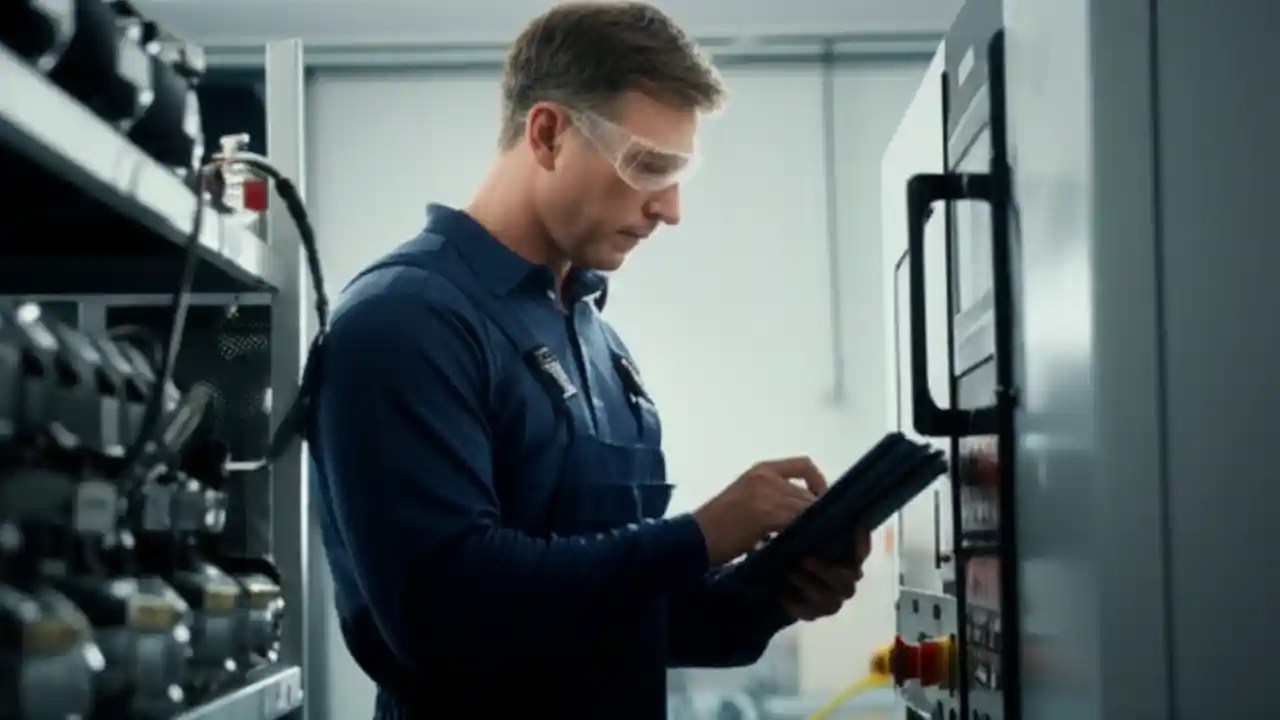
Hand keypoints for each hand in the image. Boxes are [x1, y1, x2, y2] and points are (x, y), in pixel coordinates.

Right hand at [692, 456, 827, 564]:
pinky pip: (798, 523)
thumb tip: (803, 511)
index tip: (820, 503)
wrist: (693, 538)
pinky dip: (805, 536)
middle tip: (820, 532)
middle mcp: (766, 477)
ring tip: (812, 543)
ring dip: (814, 527)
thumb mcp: (746, 498)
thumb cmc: (717, 524)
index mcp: (761, 470)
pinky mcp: (766, 515)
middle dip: (818, 513)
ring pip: (806, 509)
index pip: (804, 464)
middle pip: (808, 492)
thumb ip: (772, 497)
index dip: (820, 482)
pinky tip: (802, 549)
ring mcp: (767, 495)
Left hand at [780, 530, 872, 620]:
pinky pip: (810, 614)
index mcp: (848, 560)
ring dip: (810, 587)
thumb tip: (811, 504)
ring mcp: (832, 600)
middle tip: (806, 559)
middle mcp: (846, 582)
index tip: (855, 529)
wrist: (779, 574)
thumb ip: (812, 523)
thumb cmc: (797, 549)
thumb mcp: (803, 534)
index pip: (862, 553)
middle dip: (827, 570)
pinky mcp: (814, 612)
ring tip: (790, 574)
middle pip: (848, 580)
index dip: (861, 544)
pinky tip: (783, 594)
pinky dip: (797, 606)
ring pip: (831, 601)